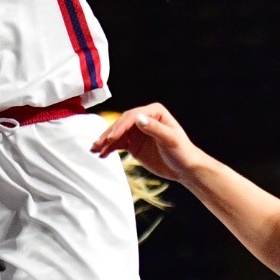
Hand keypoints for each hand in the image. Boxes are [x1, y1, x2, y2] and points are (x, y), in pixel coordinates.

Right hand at [91, 104, 206, 180]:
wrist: (185, 168)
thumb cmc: (183, 152)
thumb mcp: (170, 140)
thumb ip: (154, 128)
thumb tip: (138, 117)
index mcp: (154, 112)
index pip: (132, 116)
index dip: (120, 126)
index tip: (112, 137)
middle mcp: (144, 119)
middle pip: (121, 124)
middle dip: (109, 134)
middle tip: (98, 143)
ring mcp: (137, 131)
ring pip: (117, 134)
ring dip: (105, 141)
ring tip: (94, 149)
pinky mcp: (133, 144)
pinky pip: (118, 144)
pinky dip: (109, 149)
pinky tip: (101, 154)